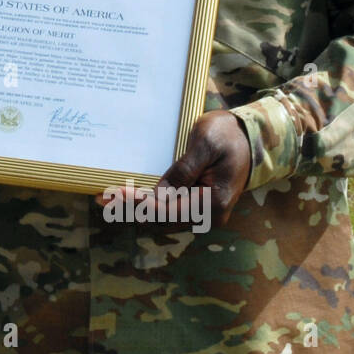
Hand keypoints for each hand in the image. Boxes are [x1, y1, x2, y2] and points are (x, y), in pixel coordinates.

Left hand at [99, 110, 251, 229]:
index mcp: (213, 202)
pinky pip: (167, 209)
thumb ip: (183, 170)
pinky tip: (126, 198)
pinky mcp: (195, 206)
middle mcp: (207, 215)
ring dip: (135, 209)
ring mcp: (202, 213)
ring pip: (161, 217)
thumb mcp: (204, 144)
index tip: (114, 194)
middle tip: (101, 199)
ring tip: (107, 200)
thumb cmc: (228, 135)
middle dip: (130, 209)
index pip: (166, 209)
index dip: (138, 203)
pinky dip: (146, 204)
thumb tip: (158, 194)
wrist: (251, 137)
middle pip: (160, 218)